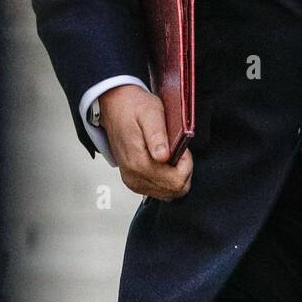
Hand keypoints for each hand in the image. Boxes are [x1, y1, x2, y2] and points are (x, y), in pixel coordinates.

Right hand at [99, 84, 192, 201]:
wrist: (114, 108)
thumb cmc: (134, 108)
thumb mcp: (151, 113)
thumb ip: (158, 135)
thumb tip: (163, 157)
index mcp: (139, 163)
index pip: (177, 182)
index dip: (186, 164)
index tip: (181, 149)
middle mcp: (134, 176)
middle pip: (175, 190)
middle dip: (183, 171)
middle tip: (177, 151)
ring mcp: (133, 181)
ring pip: (169, 193)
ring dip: (176, 175)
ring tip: (170, 154)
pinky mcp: (134, 182)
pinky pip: (159, 191)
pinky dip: (167, 179)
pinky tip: (164, 162)